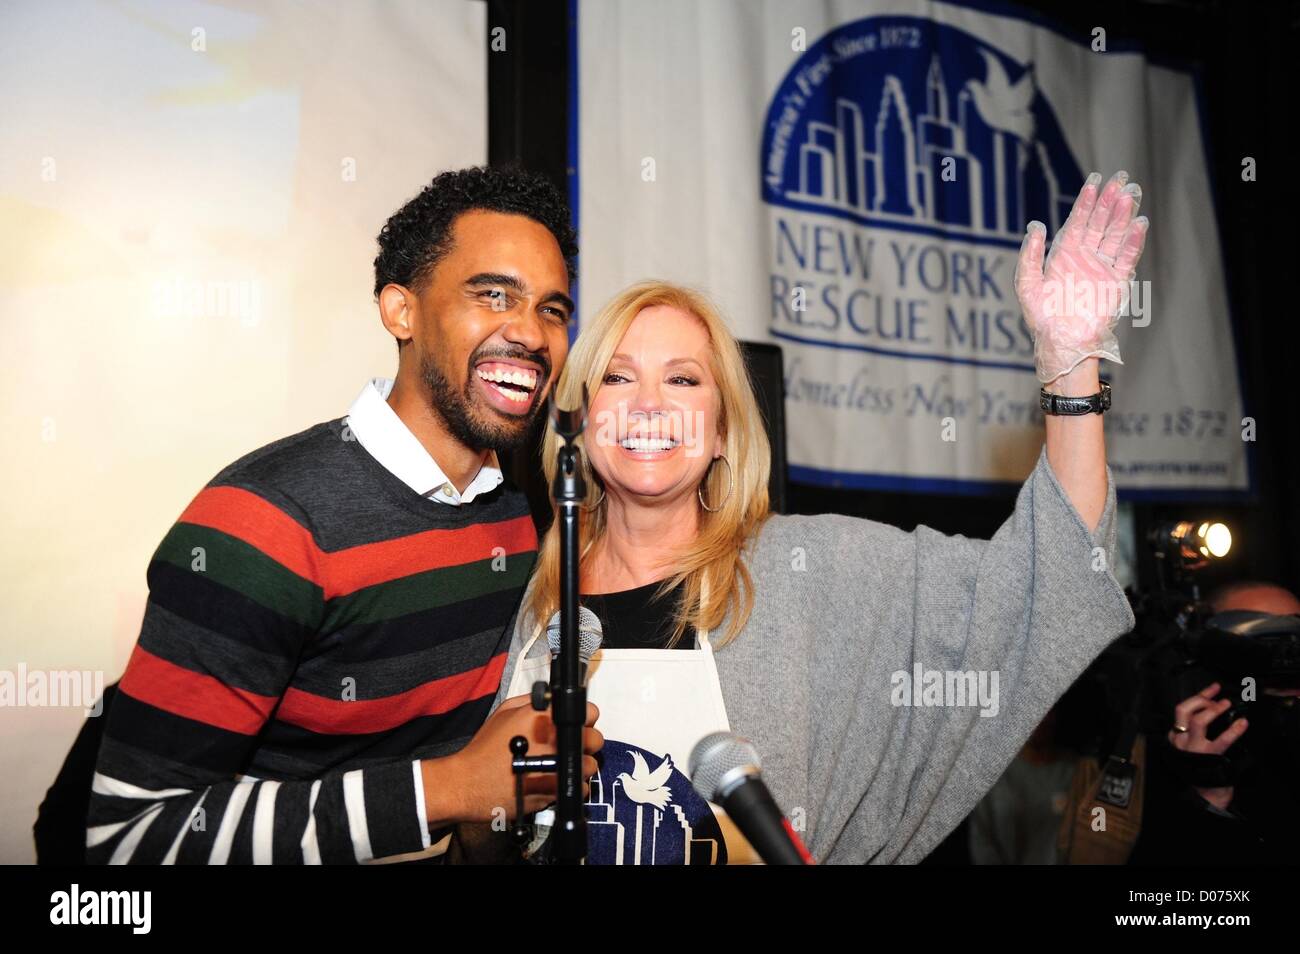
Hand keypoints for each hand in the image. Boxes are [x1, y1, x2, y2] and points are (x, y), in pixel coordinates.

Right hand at [421, 695, 602, 824]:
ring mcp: (559, 767)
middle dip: (586, 742)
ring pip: (590, 765)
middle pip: (595, 739)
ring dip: (580, 765)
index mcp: (547, 718)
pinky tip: (556, 781)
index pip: (590, 712)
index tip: (578, 723)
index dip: (585, 717)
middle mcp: (557, 740)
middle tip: (570, 745)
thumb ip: (534, 702)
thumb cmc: (485, 748)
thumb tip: (554, 698)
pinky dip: (572, 786)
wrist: (469, 783)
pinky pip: (580, 787)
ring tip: (563, 765)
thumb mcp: (506, 712)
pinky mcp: (557, 791)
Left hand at [1015, 169, 1148, 383]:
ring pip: (1115, 235)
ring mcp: (1101, 268)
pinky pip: (1126, 258)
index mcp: (1064, 255)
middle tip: (1120, 179)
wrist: (1062, 343)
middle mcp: (1085, 257)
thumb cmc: (1042, 318)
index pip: (1077, 222)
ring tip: (1130, 194)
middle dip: (1108, 201)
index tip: (1094, 181)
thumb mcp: (1027, 285)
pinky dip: (1133, 242)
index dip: (1086, 202)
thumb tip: (1035, 226)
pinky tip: (1138, 224)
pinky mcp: (1116, 282)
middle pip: (1099, 223)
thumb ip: (1029, 255)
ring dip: (1122, 215)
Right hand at [1168, 682, 1246, 811]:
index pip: (1181, 710)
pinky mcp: (1209, 757)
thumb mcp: (1189, 748)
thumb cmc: (1200, 770)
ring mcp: (1193, 748)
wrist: (1203, 796)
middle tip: (1217, 697)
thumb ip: (1193, 731)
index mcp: (1174, 736)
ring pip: (1198, 721)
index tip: (1211, 689)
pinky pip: (1221, 739)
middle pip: (1184, 710)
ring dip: (1213, 709)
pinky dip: (1234, 729)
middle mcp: (1180, 740)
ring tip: (1226, 704)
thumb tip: (1213, 710)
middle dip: (1201, 699)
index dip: (1198, 696)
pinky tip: (1242, 723)